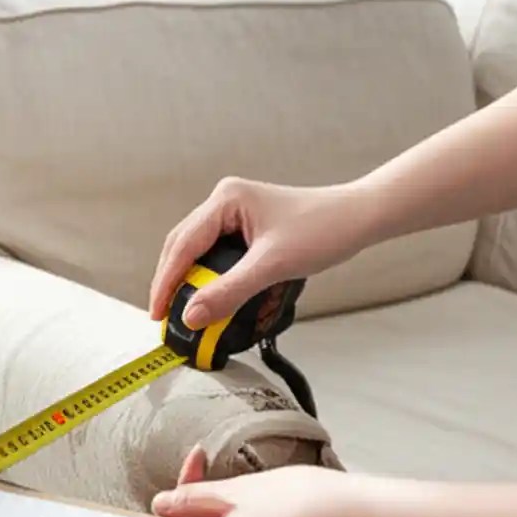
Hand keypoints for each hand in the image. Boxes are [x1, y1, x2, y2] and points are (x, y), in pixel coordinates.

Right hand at [148, 177, 379, 328]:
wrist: (360, 218)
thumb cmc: (323, 231)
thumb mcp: (272, 266)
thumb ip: (229, 292)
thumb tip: (190, 317)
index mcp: (225, 199)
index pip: (182, 245)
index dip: (166, 281)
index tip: (157, 313)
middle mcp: (224, 201)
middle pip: (182, 245)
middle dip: (171, 281)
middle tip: (163, 316)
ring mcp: (234, 212)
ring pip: (196, 250)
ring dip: (188, 280)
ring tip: (181, 310)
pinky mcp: (246, 226)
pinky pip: (214, 252)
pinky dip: (207, 276)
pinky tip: (206, 295)